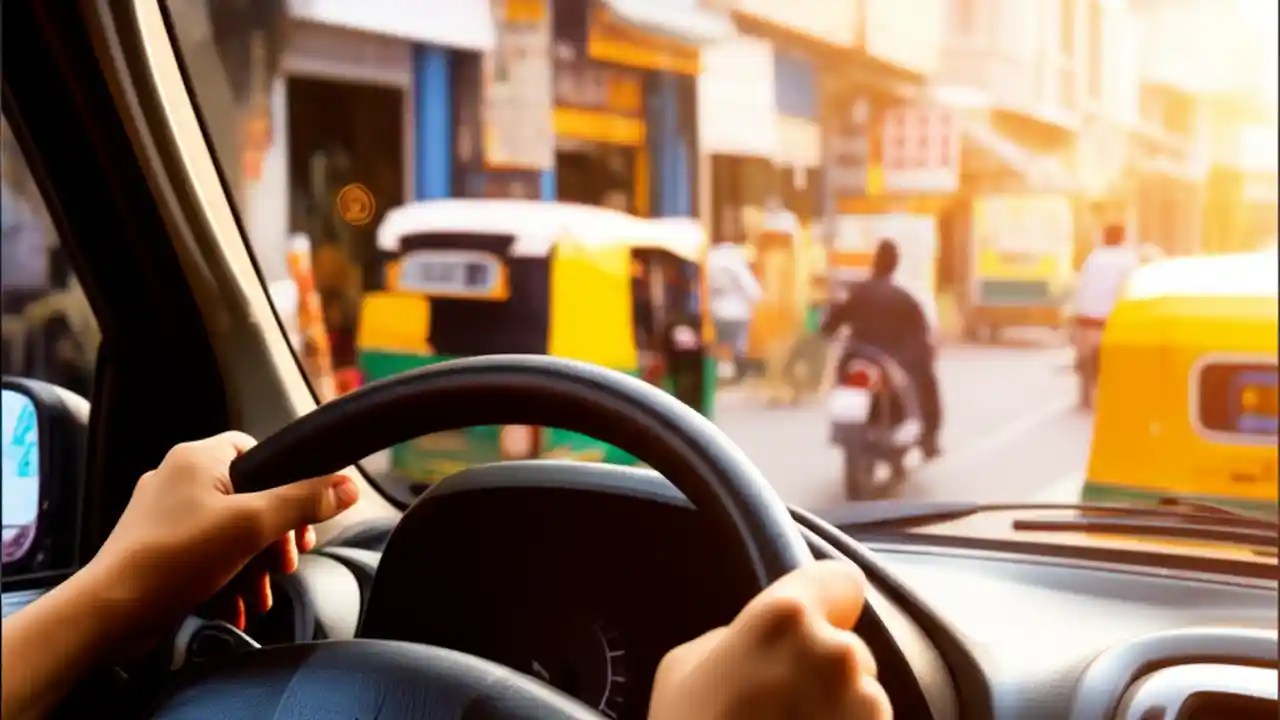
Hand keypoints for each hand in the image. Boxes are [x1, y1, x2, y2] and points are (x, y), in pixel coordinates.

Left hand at [81, 431, 359, 639]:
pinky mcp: (157, 549)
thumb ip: (304, 502)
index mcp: (197, 457)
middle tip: (285, 561)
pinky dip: (226, 578)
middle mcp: (178, 478)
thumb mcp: (253, 526)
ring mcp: (164, 515)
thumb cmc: (174, 558)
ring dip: (253, 565)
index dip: (287, 481)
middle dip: (273, 537)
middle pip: (250, 498)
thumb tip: (348, 486)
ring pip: (230, 532)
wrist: (110, 613)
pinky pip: (206, 556)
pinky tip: (236, 605)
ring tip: (261, 593)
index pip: (258, 451)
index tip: (301, 516)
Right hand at [650, 560, 890, 719]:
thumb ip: (732, 636)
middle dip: (822, 670)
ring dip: (837, 711)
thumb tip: (755, 642)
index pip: (840, 580)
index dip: (825, 601)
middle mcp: (835, 653)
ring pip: (861, 695)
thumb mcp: (685, 667)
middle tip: (780, 703)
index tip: (811, 622)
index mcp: (784, 618)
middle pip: (846, 645)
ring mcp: (864, 708)